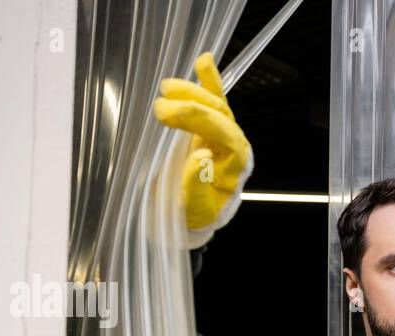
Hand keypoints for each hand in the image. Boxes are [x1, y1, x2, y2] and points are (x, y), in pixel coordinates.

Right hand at [152, 51, 252, 244]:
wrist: (185, 215)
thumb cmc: (191, 215)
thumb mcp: (193, 210)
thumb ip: (197, 186)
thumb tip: (202, 159)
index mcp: (235, 170)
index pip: (230, 141)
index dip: (205, 127)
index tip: (172, 122)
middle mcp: (234, 148)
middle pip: (222, 119)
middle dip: (193, 109)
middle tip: (159, 109)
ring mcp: (222, 134)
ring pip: (216, 105)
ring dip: (193, 92)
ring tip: (166, 88)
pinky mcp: (209, 126)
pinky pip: (213, 100)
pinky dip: (209, 81)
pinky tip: (204, 60)